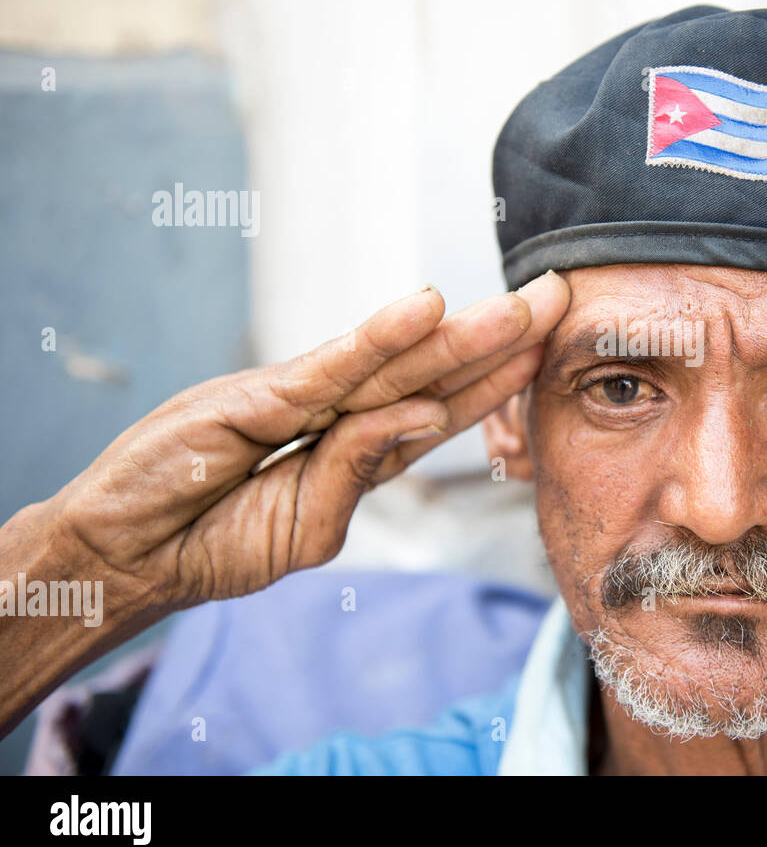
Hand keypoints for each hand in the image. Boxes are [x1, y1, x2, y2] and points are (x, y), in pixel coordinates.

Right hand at [35, 271, 569, 609]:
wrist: (126, 550)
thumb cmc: (212, 538)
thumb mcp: (306, 527)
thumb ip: (359, 476)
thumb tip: (420, 421)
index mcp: (351, 448)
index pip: (439, 407)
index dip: (496, 379)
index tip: (550, 348)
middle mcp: (333, 412)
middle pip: (429, 370)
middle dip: (499, 337)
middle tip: (560, 296)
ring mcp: (296, 400)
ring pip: (393, 361)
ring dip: (460, 332)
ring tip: (523, 303)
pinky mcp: (252, 399)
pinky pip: (328, 373)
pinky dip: (375, 341)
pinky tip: (426, 310)